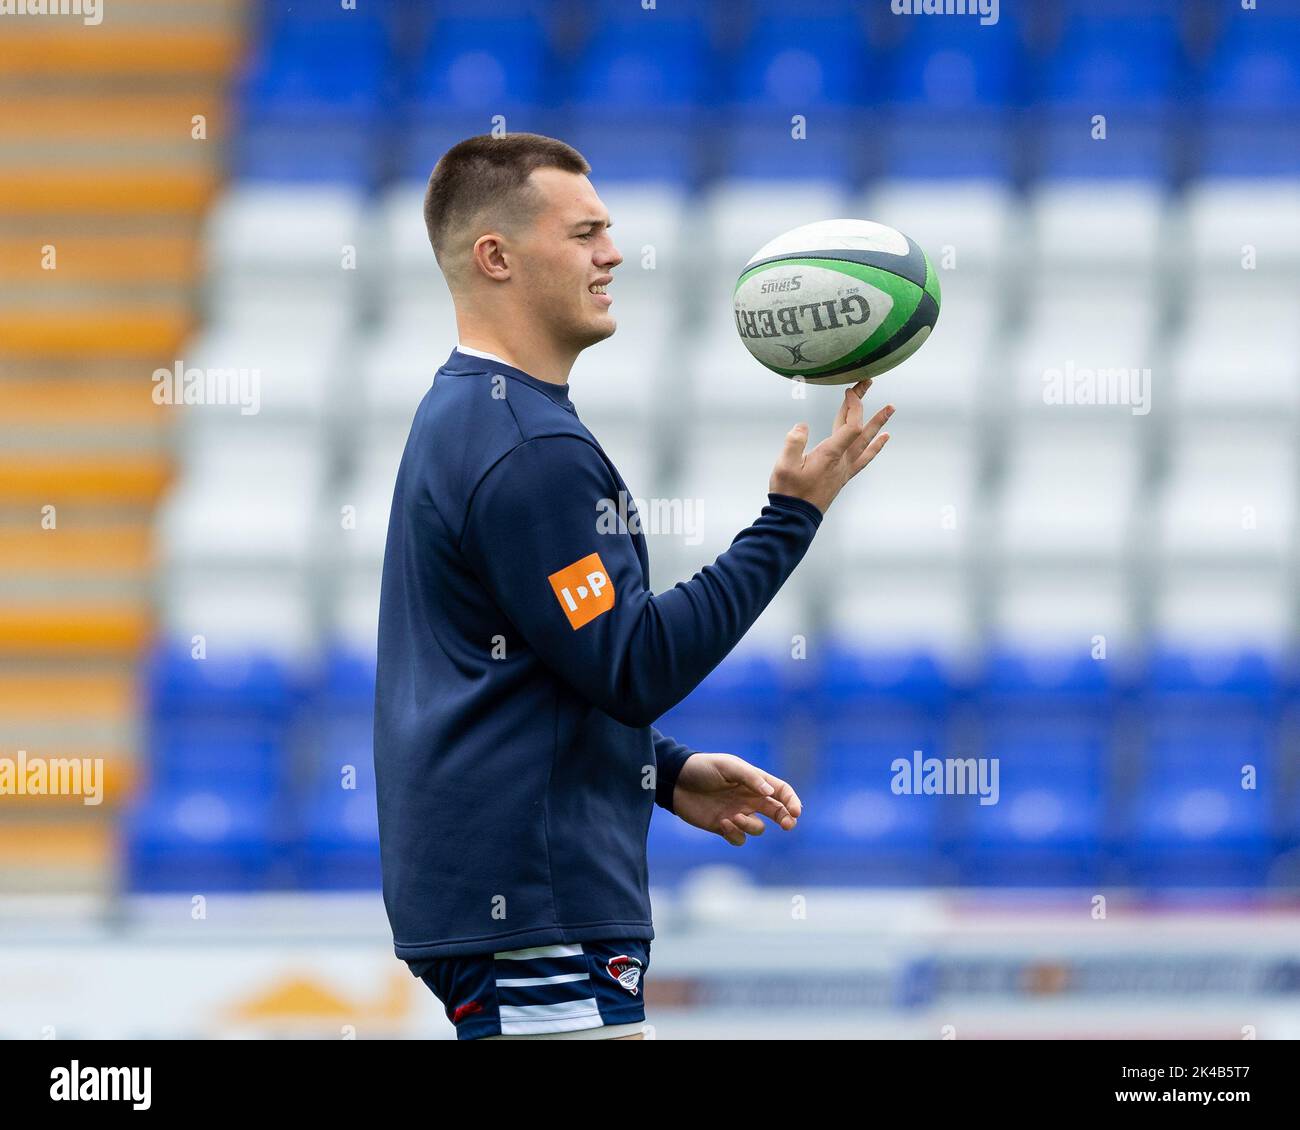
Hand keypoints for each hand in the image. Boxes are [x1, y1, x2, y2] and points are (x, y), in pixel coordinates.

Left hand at [671, 752, 802, 845]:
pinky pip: (739, 838)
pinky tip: (723, 823)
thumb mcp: (727, 766)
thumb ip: (749, 778)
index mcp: (754, 781)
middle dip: (787, 819)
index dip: (792, 801)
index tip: (796, 811)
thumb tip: (770, 791)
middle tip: (788, 825)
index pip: (781, 791)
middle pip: (778, 812)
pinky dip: (735, 834)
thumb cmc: (703, 768)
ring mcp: (738, 813)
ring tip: (734, 817)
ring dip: (751, 825)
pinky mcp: (724, 827)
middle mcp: (750, 799)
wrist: (676, 781)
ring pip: (758, 828)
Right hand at [768, 378, 893, 514]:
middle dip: (864, 404)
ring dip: (878, 423)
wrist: (796, 517)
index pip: (850, 424)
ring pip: (865, 441)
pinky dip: (876, 446)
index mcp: (830, 454)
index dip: (853, 405)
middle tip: (869, 383)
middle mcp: (842, 460)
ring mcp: (845, 468)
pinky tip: (883, 438)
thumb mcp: (785, 465)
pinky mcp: (843, 475)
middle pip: (860, 428)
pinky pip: (865, 457)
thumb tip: (802, 426)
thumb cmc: (789, 491)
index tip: (848, 390)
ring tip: (890, 409)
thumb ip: (794, 442)